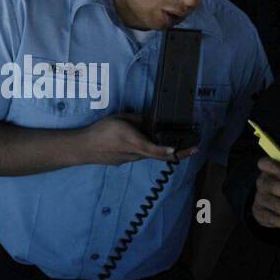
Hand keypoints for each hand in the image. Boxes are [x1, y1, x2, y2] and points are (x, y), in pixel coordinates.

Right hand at [76, 113, 196, 166]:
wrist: (84, 148)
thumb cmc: (101, 131)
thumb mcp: (121, 118)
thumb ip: (137, 118)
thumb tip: (149, 119)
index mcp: (133, 141)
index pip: (154, 149)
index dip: (168, 151)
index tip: (178, 150)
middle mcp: (135, 154)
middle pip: (160, 156)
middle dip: (178, 153)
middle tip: (194, 149)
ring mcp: (131, 159)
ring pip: (151, 156)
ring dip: (165, 152)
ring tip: (180, 145)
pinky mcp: (127, 161)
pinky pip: (142, 156)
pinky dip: (151, 151)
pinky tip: (150, 143)